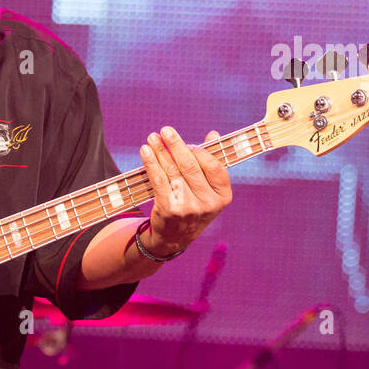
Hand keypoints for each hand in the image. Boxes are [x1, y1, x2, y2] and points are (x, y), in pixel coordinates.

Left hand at [137, 126, 231, 255]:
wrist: (174, 238)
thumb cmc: (193, 206)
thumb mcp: (208, 190)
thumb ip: (211, 163)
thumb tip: (213, 134)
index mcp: (222, 196)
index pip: (214, 167)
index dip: (201, 152)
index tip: (189, 143)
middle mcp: (207, 203)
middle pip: (190, 167)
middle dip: (176, 145)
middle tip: (166, 130)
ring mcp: (188, 207)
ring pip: (172, 171)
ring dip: (160, 151)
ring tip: (153, 138)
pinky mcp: (168, 209)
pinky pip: (158, 180)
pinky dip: (151, 163)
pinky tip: (146, 151)